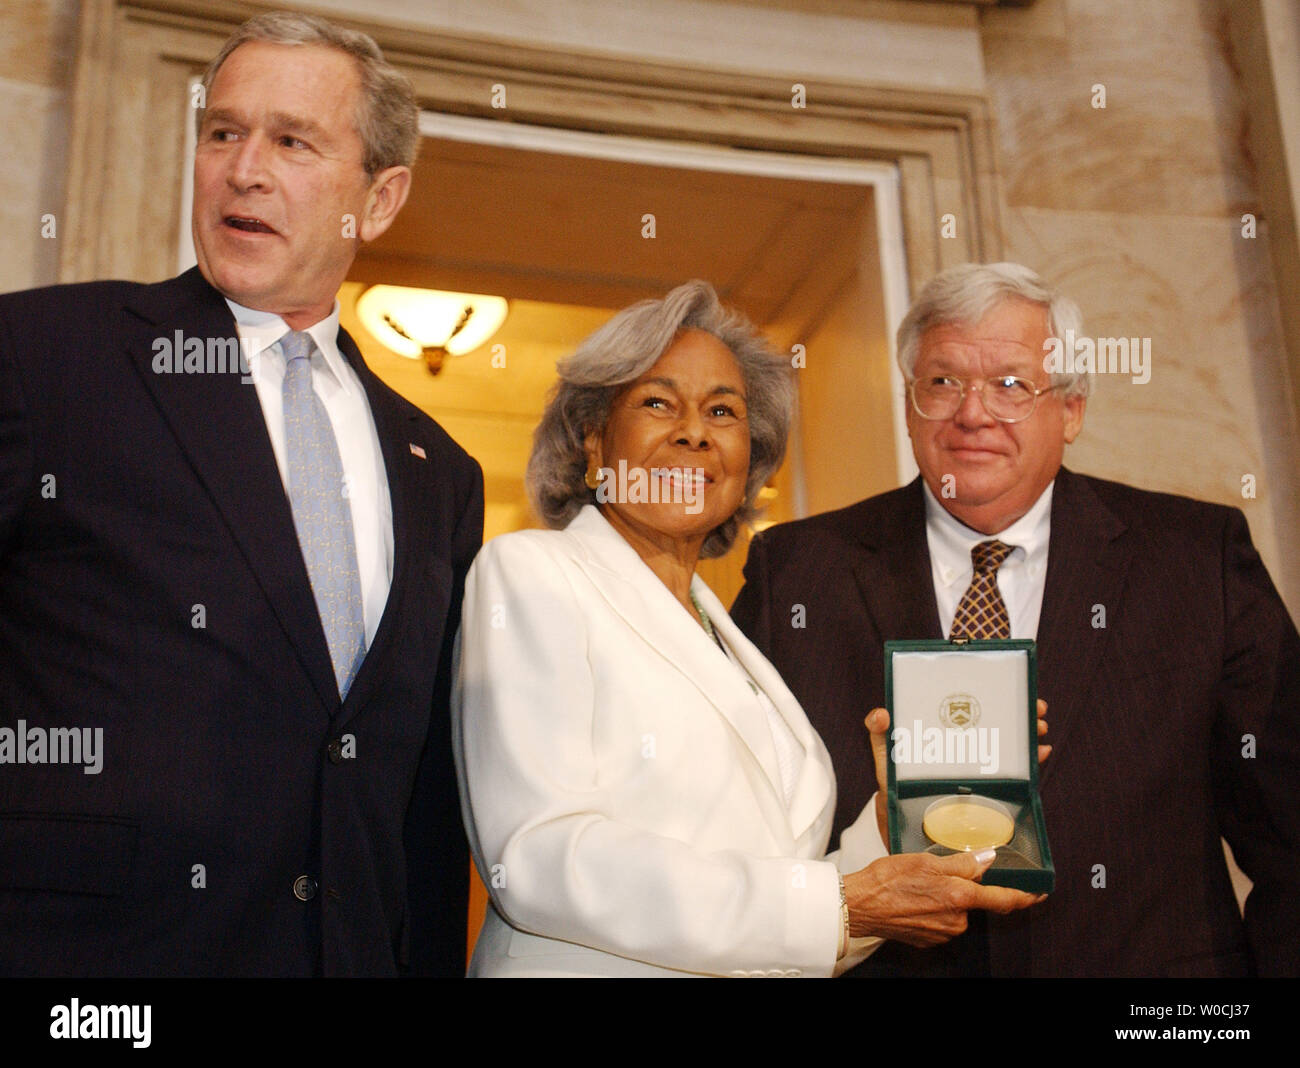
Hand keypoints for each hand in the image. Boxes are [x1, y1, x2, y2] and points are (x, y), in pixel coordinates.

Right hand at [843, 849, 1044, 946]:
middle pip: (973, 901)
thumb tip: (988, 859)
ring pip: (956, 911)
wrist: (859, 905)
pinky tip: (913, 899)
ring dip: (945, 898)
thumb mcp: (926, 860)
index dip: (1024, 896)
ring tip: (918, 884)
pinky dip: (932, 909)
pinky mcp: (929, 940)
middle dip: (962, 888)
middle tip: (936, 872)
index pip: (1002, 899)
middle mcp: (956, 920)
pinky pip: (940, 921)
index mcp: (959, 897)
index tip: (1039, 893)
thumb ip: (962, 862)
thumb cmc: (888, 879)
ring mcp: (943, 933)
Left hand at [865, 700, 1049, 844]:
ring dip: (1030, 732)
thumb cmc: (895, 784)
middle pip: (998, 722)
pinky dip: (1033, 761)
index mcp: (945, 732)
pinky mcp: (989, 789)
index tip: (1011, 686)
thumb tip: (882, 714)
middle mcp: (966, 745)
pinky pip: (1016, 773)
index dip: (993, 693)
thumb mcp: (885, 756)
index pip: (973, 706)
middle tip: (1036, 708)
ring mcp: (979, 766)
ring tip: (1039, 728)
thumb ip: (879, 736)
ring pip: (1011, 744)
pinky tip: (1042, 753)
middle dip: (1021, 711)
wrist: (904, 821)